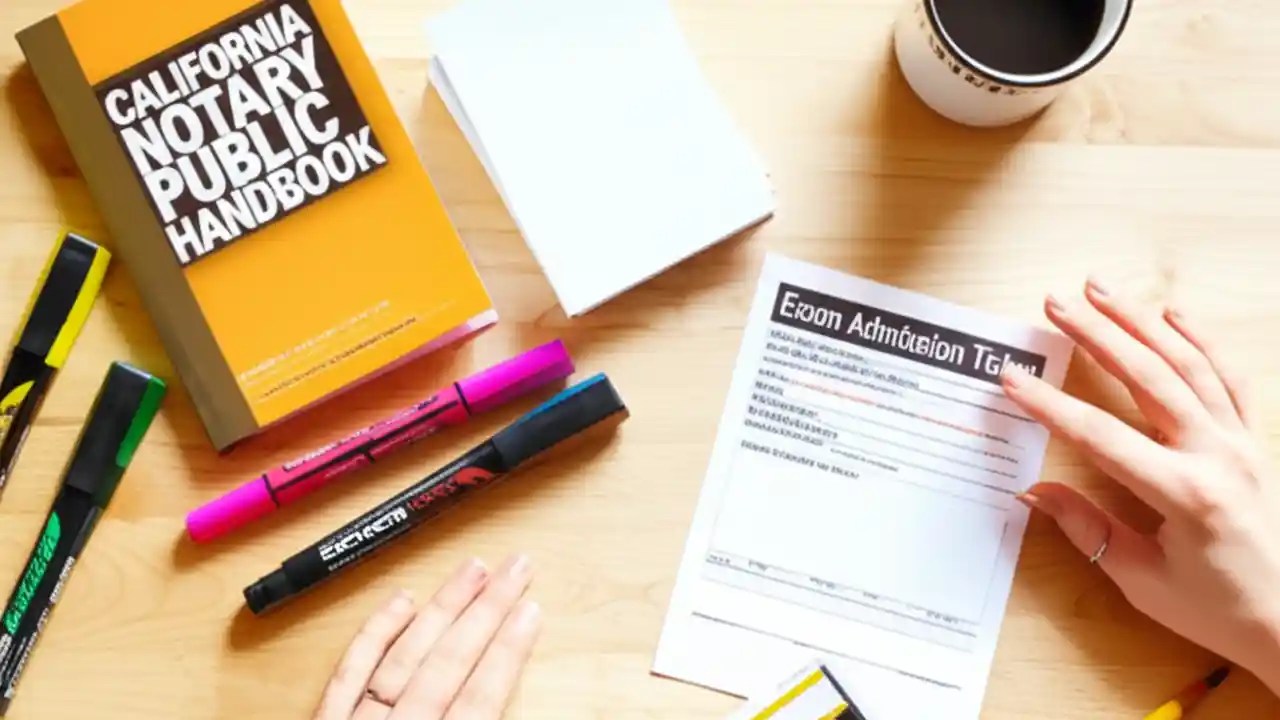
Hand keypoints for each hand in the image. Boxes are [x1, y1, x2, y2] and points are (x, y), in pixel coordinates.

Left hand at [314, 555, 541, 719]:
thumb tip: (505, 690)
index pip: (481, 698)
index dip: (509, 652)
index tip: (531, 610)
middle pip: (448, 665)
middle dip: (487, 612)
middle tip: (517, 567)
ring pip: (404, 658)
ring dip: (442, 609)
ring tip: (473, 568)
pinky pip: (349, 673)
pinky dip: (376, 635)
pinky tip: (402, 600)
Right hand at [1001, 279, 1279, 694]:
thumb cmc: (1215, 610)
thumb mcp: (1140, 578)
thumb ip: (1086, 527)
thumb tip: (1032, 491)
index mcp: (1184, 493)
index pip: (1100, 436)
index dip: (1049, 405)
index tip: (1012, 379)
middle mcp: (1216, 455)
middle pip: (1148, 378)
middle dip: (1098, 336)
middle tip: (1056, 305)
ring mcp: (1240, 443)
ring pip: (1188, 364)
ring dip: (1142, 322)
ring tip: (1101, 290)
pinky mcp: (1252, 441)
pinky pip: (1228, 378)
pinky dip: (1201, 340)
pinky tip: (1172, 314)